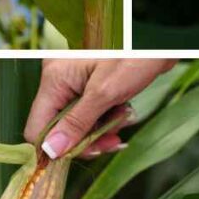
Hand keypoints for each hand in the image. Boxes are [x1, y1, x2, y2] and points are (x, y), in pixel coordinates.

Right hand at [24, 59, 175, 159]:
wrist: (161, 44)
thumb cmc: (134, 59)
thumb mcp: (105, 94)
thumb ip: (76, 124)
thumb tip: (51, 151)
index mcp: (55, 77)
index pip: (37, 125)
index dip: (56, 147)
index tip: (81, 155)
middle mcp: (61, 79)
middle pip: (60, 127)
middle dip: (87, 138)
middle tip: (112, 141)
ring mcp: (77, 82)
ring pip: (79, 123)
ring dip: (102, 129)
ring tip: (124, 118)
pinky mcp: (93, 85)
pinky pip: (92, 113)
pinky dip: (108, 118)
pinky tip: (124, 113)